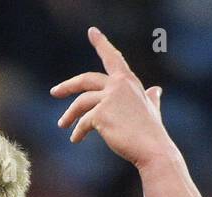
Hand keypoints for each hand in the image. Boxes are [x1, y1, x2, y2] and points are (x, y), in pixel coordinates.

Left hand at [50, 26, 174, 168]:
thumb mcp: (151, 109)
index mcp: (128, 81)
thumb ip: (151, 98)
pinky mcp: (100, 115)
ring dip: (69, 115)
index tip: (92, 32)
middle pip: (85, 80)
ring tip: (62, 125)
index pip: (113, 58)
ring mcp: (108, 99)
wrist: (152, 149)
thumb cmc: (152, 132)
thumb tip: (157, 90)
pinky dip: (78, 131)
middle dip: (68, 86)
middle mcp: (118, 85)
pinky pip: (83, 122)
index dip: (102, 44)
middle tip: (54, 92)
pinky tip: (75, 139)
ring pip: (81, 103)